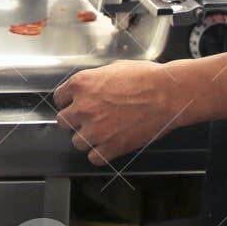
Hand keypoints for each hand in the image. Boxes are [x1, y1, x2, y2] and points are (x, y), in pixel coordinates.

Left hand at [53, 60, 180, 165]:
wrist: (167, 94)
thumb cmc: (146, 77)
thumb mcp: (114, 68)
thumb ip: (96, 80)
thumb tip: (92, 87)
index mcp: (82, 84)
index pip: (59, 98)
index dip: (68, 102)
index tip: (74, 105)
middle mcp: (83, 107)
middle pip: (63, 122)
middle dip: (75, 121)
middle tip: (90, 119)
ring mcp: (95, 129)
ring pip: (76, 142)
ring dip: (87, 139)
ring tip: (103, 133)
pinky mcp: (110, 147)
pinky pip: (94, 158)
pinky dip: (100, 154)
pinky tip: (109, 146)